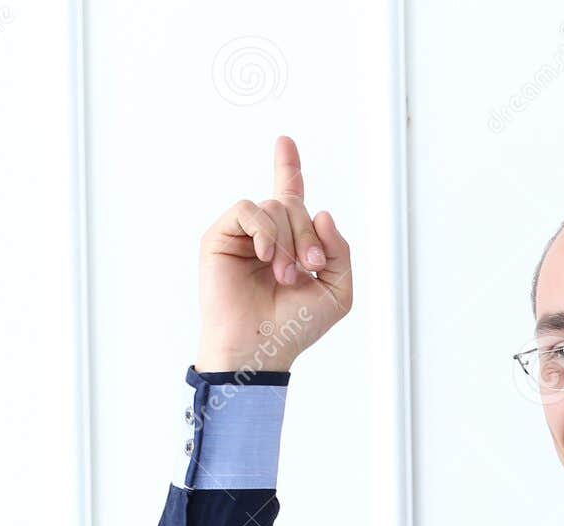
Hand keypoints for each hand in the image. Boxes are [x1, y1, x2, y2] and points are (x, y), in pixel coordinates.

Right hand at [195, 134, 351, 373]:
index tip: (285, 141)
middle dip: (309, 235)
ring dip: (288, 241)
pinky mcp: (222, 235)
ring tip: (285, 276)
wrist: (262, 347)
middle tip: (310, 269)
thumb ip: (340, 252)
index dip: (288, 168)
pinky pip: (248, 209)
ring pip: (274, 207)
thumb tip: (322, 212)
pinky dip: (264, 230)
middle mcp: (267, 235)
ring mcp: (244, 234)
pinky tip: (266, 256)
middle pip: (294, 205)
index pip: (291, 198)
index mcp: (292, 245)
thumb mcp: (337, 292)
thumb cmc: (295, 327)